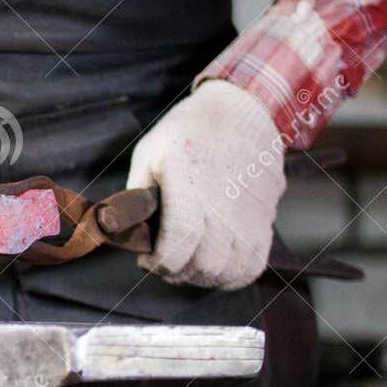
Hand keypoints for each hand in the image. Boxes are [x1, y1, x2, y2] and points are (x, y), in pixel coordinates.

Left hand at [126, 80, 285, 290]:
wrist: (242, 110)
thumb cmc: (188, 131)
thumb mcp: (149, 153)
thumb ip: (135, 196)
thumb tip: (121, 231)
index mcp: (190, 183)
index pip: (178, 245)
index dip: (158, 262)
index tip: (146, 259)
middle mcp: (225, 203)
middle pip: (204, 265)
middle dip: (177, 272)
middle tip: (164, 261)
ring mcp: (251, 214)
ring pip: (228, 271)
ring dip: (202, 276)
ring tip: (187, 262)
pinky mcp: (266, 220)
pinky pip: (251, 266)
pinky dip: (231, 275)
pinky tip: (213, 264)